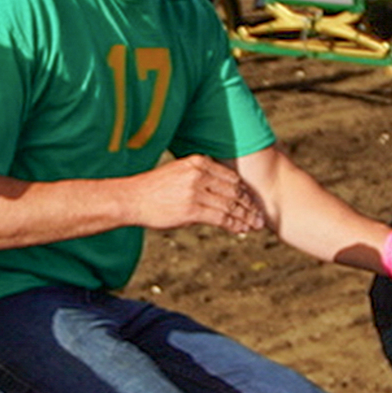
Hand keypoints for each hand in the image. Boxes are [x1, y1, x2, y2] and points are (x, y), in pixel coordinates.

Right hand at [129, 154, 263, 233]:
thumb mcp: (179, 173)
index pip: (231, 178)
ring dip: (245, 217)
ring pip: (230, 205)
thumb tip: (219, 193)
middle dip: (249, 206)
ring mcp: (196, 191)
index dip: (245, 192)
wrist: (131, 199)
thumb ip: (200, 178)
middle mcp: (199, 174)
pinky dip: (234, 225)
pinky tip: (241, 230)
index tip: (253, 202)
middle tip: (260, 216)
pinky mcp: (192, 209)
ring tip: (255, 226)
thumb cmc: (153, 189)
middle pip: (234, 191)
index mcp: (198, 162)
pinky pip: (221, 217)